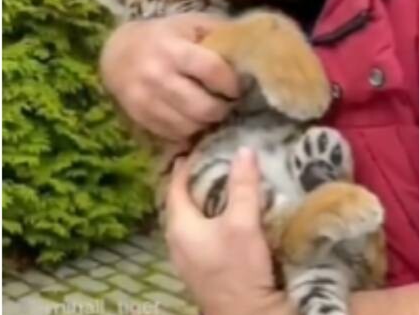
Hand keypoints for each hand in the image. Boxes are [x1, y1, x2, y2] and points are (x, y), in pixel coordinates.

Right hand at [98, 13, 240, 141]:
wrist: (117, 52)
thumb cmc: (164, 35)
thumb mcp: (191, 24)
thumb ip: (221, 33)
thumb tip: (257, 47)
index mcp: (172, 48)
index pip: (212, 71)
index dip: (231, 83)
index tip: (237, 86)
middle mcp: (157, 76)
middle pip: (203, 107)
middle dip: (223, 108)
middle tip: (228, 103)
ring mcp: (146, 100)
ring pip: (190, 126)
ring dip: (207, 122)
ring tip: (212, 110)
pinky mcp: (140, 117)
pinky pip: (174, 134)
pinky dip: (189, 130)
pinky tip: (193, 117)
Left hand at [164, 148, 288, 314]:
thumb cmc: (238, 269)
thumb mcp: (243, 223)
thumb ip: (243, 186)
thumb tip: (244, 150)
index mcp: (178, 226)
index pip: (174, 186)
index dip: (184, 166)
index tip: (195, 149)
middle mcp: (176, 241)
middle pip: (181, 203)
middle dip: (194, 183)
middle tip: (211, 164)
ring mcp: (187, 258)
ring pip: (191, 220)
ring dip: (203, 203)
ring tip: (221, 186)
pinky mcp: (201, 269)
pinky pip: (200, 235)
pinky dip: (210, 220)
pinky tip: (227, 218)